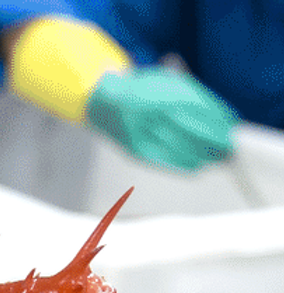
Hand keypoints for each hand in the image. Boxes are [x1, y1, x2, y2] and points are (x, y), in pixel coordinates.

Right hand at [86, 67, 236, 169]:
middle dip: (214, 140)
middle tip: (229, 147)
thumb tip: (222, 120)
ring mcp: (143, 132)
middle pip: (193, 130)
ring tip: (216, 159)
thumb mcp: (168, 81)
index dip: (218, 120)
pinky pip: (164, 160)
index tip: (231, 127)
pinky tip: (195, 167)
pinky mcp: (136, 149)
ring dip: (202, 155)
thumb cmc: (143, 91)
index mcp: (163, 92)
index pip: (200, 108)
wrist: (104, 103)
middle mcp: (153, 112)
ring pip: (180, 148)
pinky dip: (182, 165)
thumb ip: (192, 95)